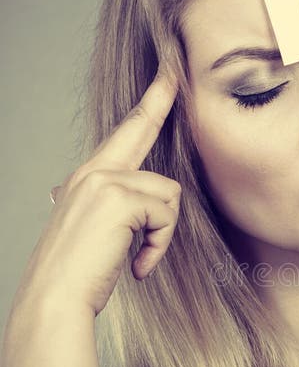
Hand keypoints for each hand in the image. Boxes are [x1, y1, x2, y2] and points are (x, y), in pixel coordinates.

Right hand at [18, 66, 180, 316]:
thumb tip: (136, 209)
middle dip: (160, 103)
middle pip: (145, 134)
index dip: (151, 100)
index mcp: (89, 178)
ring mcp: (104, 180)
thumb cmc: (79, 274)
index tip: (170, 71)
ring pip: (167, 194)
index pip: (127, 131)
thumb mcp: (96, 233)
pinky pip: (166, 215)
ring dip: (161, 233)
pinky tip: (137, 267)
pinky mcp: (118, 197)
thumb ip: (113, 210)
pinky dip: (158, 246)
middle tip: (175, 67)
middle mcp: (94, 171)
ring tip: (136, 258)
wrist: (55, 298)